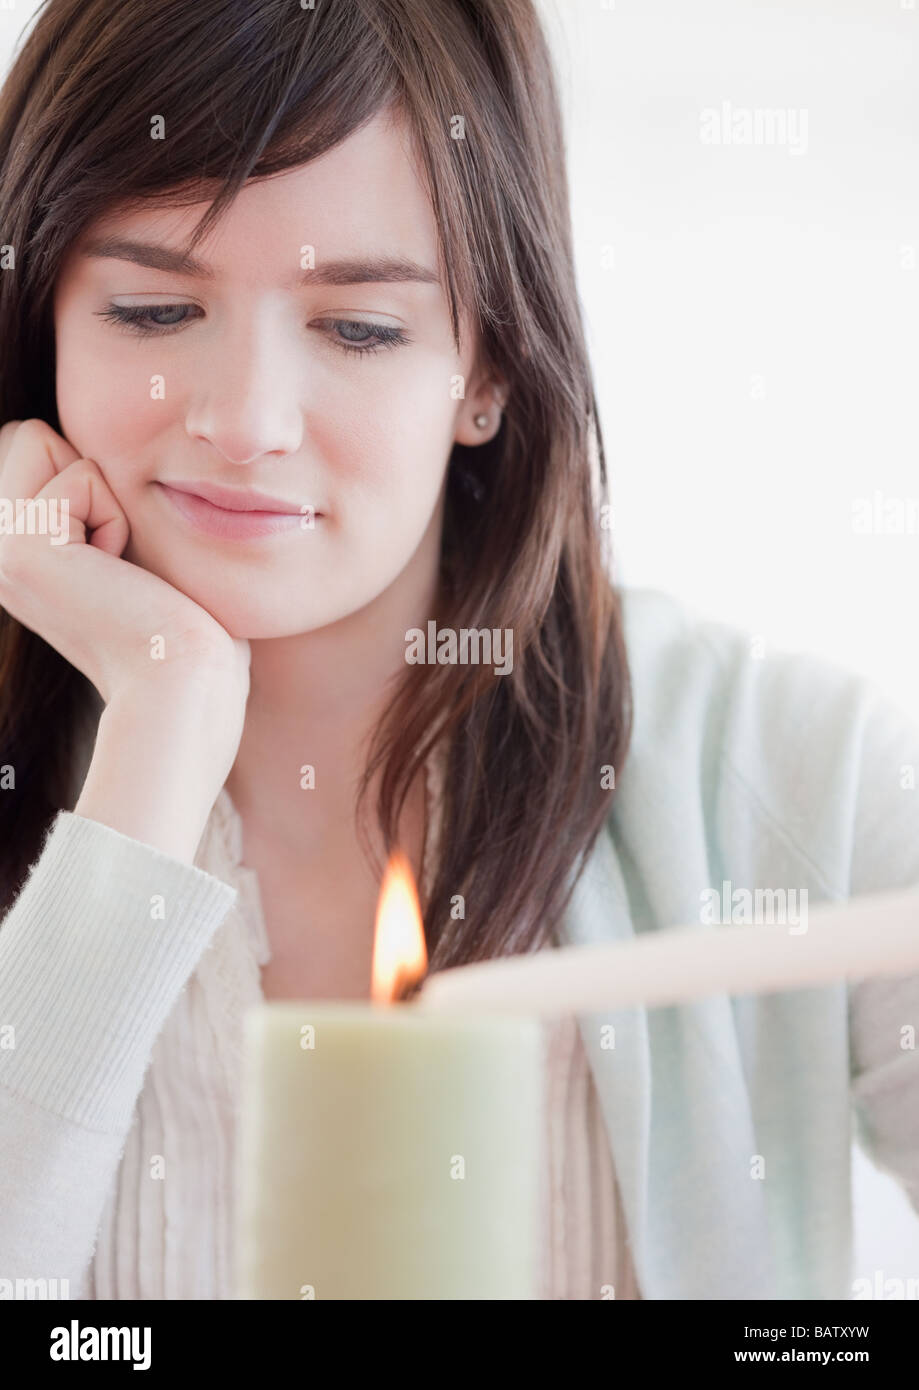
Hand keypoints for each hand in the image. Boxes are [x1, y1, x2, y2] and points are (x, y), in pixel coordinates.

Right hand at [0, 419, 249, 711]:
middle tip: (112, 556)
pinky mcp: (19, 548)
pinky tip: (117, 574)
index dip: (88, 480)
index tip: (111, 556)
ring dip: (102, 497)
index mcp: (7, 550)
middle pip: (28, 433)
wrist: (182, 679)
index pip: (30, 443)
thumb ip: (90, 501)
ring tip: (114, 564)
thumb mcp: (122, 545)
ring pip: (42, 440)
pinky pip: (79, 473)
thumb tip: (81, 446)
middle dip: (87, 477)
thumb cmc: (177, 623)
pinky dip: (114, 516)